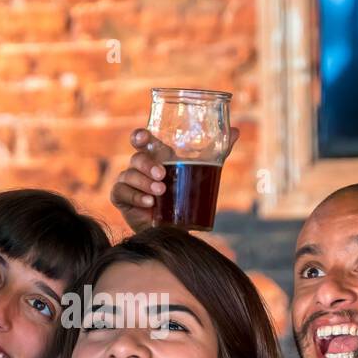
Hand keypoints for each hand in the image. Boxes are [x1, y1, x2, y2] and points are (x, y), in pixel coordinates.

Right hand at [109, 126, 239, 232]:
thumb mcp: (203, 171)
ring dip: (143, 182)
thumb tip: (237, 130)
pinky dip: (134, 196)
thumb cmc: (185, 196)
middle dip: (147, 165)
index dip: (139, 136)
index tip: (143, 137)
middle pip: (136, 158)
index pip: (141, 140)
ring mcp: (128, 182)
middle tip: (162, 175)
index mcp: (155, 156)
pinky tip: (148, 203)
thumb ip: (218, 152)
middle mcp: (139, 167)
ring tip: (160, 192)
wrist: (176, 227)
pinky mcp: (121, 198)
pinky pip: (120, 192)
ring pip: (128, 174)